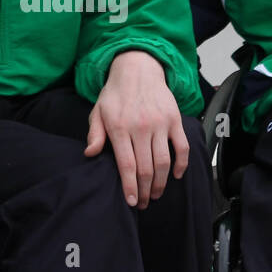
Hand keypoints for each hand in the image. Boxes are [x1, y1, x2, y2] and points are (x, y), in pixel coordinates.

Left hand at [85, 50, 188, 208]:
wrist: (138, 68)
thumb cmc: (116, 94)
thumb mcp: (98, 111)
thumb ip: (95, 134)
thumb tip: (90, 154)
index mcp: (120, 128)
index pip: (127, 165)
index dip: (129, 187)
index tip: (131, 201)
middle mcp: (141, 127)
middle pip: (146, 168)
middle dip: (144, 190)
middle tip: (143, 203)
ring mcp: (160, 124)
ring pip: (164, 161)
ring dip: (161, 183)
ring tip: (155, 194)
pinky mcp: (174, 120)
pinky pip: (182, 147)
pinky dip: (181, 164)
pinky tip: (175, 176)